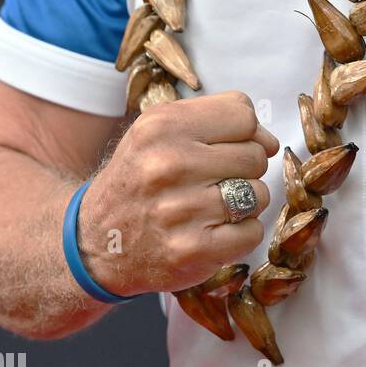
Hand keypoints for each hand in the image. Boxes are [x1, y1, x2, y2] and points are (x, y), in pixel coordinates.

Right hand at [77, 91, 278, 296]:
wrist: (95, 240)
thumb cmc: (140, 177)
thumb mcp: (162, 129)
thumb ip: (219, 118)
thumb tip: (269, 140)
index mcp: (163, 126)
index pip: (244, 115)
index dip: (246, 132)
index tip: (228, 146)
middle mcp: (168, 165)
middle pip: (254, 155)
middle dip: (245, 168)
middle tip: (214, 180)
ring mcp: (180, 211)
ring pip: (257, 195)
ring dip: (245, 202)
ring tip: (211, 206)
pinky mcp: (191, 251)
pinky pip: (252, 232)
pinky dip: (242, 233)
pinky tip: (213, 230)